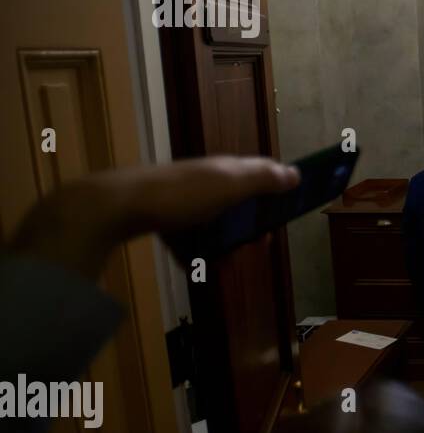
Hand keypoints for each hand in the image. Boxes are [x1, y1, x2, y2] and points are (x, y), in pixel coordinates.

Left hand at [8, 156, 300, 279]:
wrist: (117, 205)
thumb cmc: (180, 195)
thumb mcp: (229, 185)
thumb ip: (263, 178)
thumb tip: (296, 174)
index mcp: (225, 169)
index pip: (261, 172)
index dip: (278, 188)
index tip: (288, 212)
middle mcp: (205, 179)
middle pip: (239, 200)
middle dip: (251, 223)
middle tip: (259, 243)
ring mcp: (182, 197)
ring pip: (214, 220)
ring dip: (223, 240)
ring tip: (227, 259)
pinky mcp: (162, 215)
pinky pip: (187, 234)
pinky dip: (194, 249)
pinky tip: (193, 263)